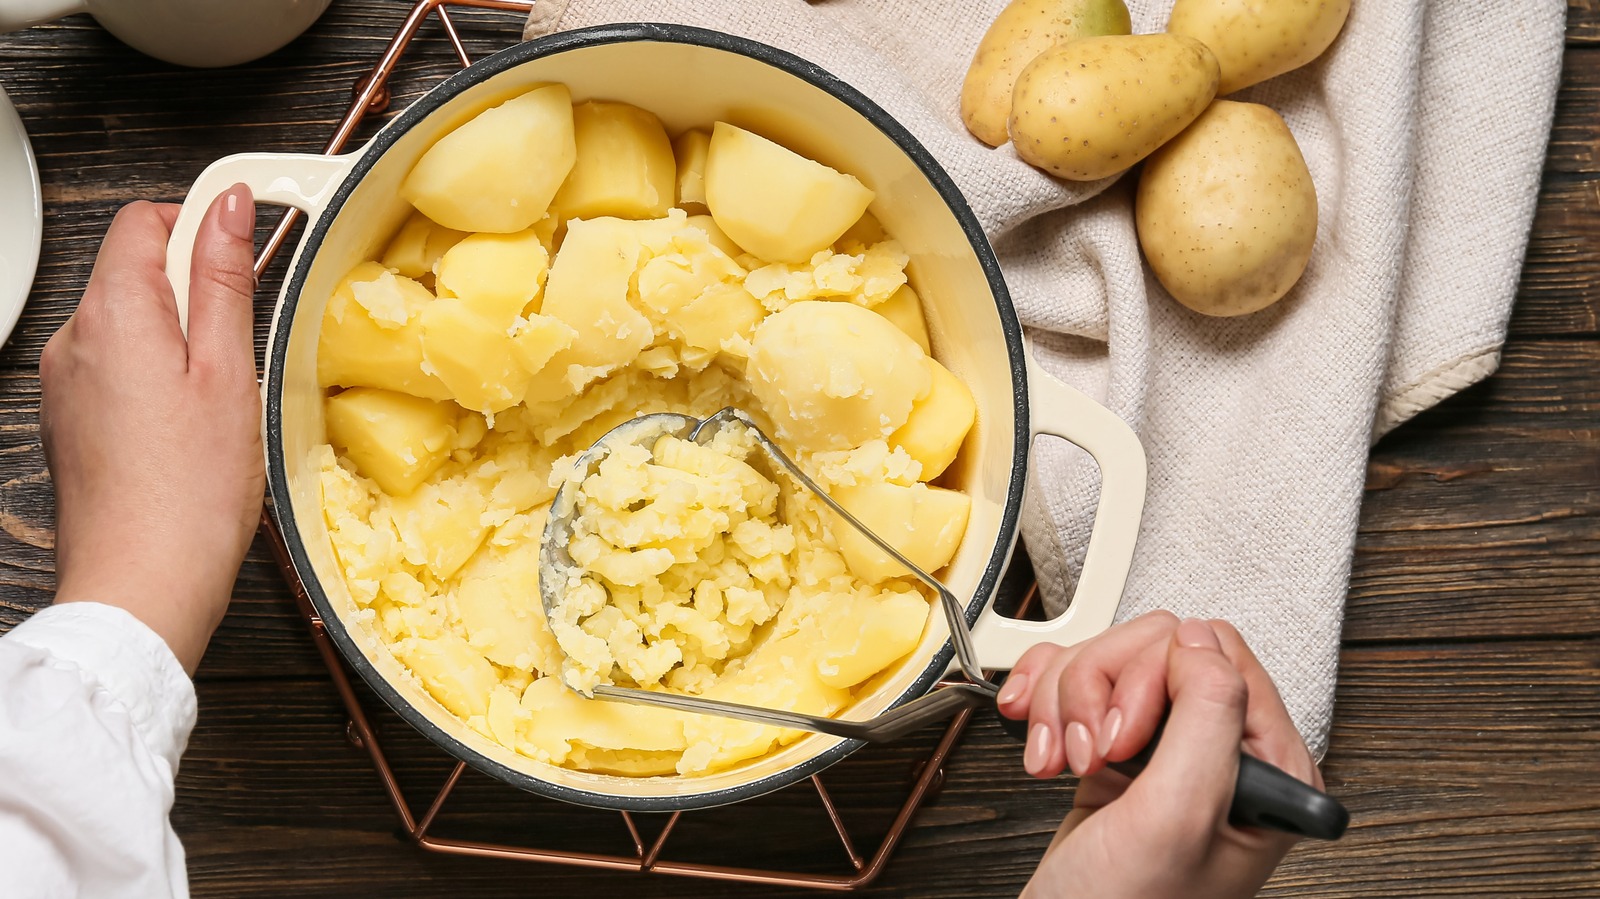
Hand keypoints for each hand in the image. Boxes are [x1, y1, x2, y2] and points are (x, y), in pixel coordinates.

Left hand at [40, 187, 262, 673]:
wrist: (142, 587)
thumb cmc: (190, 495)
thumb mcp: (230, 373)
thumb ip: (224, 280)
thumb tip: (227, 208)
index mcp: (112, 316)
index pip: (144, 220)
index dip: (200, 222)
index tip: (247, 244)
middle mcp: (74, 341)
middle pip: (136, 270)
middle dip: (195, 290)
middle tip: (243, 347)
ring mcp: (66, 383)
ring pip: (131, 323)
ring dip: (181, 338)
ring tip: (220, 397)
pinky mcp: (71, 420)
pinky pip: (119, 368)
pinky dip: (160, 377)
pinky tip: (192, 425)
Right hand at [998, 612, 1320, 898]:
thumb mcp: (1177, 815)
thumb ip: (1206, 716)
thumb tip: (1198, 638)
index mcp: (1268, 765)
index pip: (1217, 653)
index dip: (1156, 680)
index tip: (1125, 739)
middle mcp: (1223, 752)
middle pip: (1155, 649)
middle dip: (1100, 691)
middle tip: (1091, 753)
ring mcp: (1166, 751)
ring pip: (1109, 662)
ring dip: (1066, 702)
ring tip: (1059, 759)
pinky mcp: (1116, 751)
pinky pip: (1077, 684)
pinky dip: (1046, 702)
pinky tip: (1039, 742)